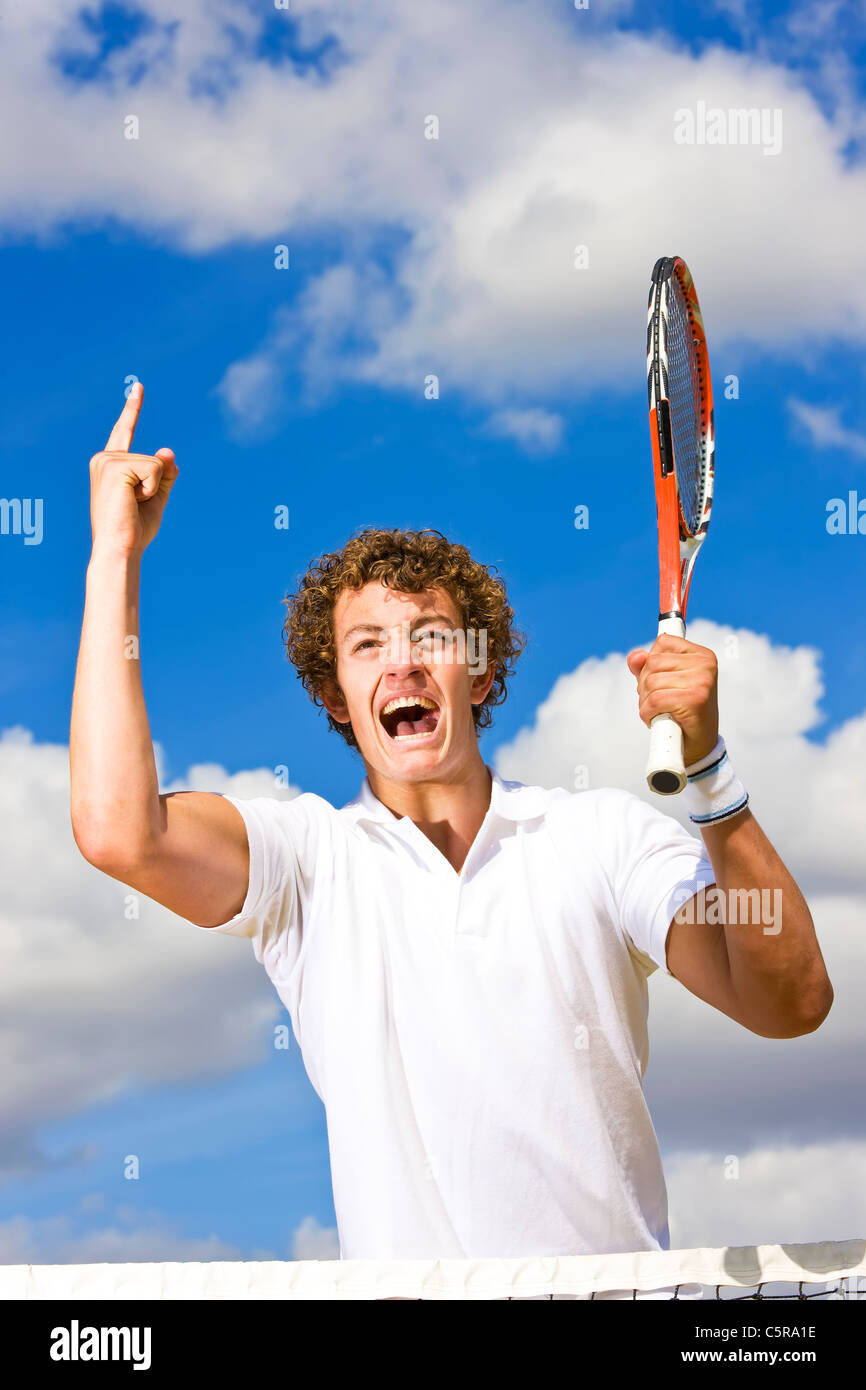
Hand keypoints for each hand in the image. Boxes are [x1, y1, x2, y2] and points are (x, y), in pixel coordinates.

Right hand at [89, 383, 177, 558]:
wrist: (119, 548)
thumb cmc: (134, 529)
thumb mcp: (157, 496)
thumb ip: (165, 473)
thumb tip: (167, 451)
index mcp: (111, 464)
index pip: (124, 431)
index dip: (132, 408)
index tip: (138, 386)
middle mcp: (104, 458)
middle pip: (154, 459)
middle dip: (157, 484)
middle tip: (135, 506)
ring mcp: (107, 461)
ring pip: (155, 464)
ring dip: (153, 488)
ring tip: (132, 504)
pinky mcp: (114, 466)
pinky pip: (154, 469)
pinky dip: (152, 488)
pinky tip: (133, 500)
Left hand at [626, 635, 718, 766]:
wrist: (698, 746)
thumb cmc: (682, 713)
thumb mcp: (665, 683)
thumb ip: (647, 666)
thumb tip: (635, 656)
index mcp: (702, 655)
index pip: (663, 643)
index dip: (651, 664)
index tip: (662, 681)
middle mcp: (705, 664)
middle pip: (652, 662)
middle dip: (646, 685)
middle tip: (660, 702)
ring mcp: (702, 681)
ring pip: (651, 682)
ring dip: (646, 701)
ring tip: (660, 711)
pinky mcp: (695, 699)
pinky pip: (654, 700)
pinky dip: (648, 713)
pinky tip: (658, 719)